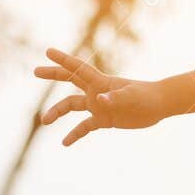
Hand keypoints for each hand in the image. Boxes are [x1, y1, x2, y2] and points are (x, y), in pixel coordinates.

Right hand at [33, 47, 167, 144]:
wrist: (159, 106)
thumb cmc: (147, 96)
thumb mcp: (131, 97)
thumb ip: (115, 98)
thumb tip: (99, 101)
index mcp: (101, 82)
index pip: (78, 69)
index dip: (63, 60)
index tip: (48, 52)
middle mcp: (96, 91)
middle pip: (69, 80)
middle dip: (53, 75)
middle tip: (35, 71)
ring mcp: (98, 105)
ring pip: (72, 106)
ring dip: (58, 112)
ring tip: (44, 121)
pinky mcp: (104, 119)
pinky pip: (84, 127)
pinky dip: (75, 134)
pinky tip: (64, 143)